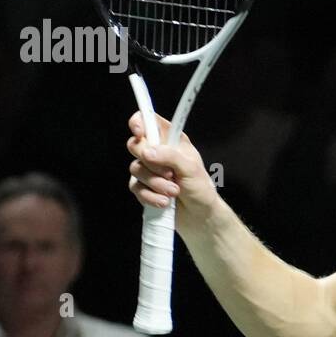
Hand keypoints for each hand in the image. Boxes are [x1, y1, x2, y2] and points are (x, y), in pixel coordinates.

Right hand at [126, 111, 218, 225]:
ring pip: (136, 169)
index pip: (149, 121)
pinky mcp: (143, 187)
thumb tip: (148, 152)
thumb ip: (171, 157)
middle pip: (135, 145)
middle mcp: (157, 152)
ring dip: (155, 183)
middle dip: (150, 163)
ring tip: (174, 192)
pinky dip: (150, 196)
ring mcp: (148, 169)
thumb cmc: (200, 188)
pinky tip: (164, 202)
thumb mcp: (191, 169)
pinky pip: (135, 187)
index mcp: (171, 140)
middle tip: (170, 174)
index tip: (140, 134)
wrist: (199, 215)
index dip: (139, 122)